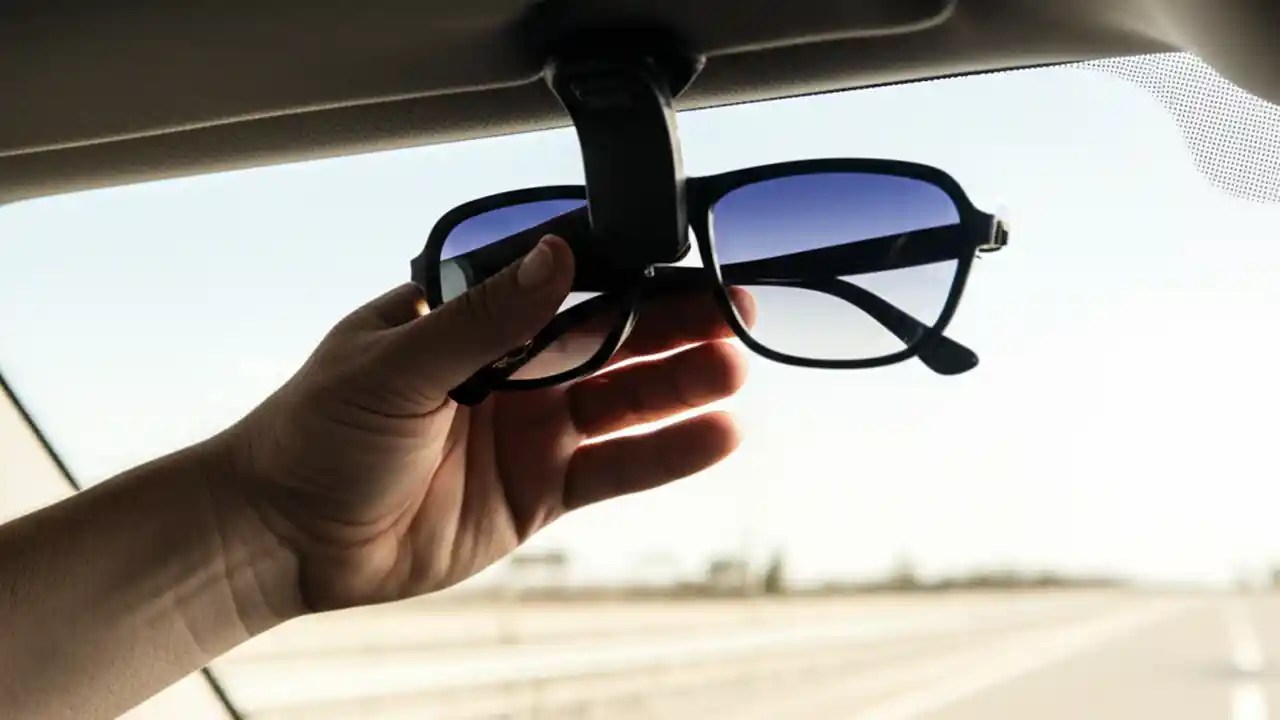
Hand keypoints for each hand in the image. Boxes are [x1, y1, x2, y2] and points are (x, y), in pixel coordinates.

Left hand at [213, 235, 753, 611]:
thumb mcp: (397, 364)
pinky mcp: (539, 491)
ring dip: (679, 385)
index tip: (685, 260)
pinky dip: (665, 454)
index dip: (627, 272)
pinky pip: (614, 469)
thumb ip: (485, 319)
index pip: (564, 283)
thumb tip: (557, 255)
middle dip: (672, 324)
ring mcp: (529, 430)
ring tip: (733, 368)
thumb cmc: (317, 433)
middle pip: (609, 339)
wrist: (287, 537)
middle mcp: (510, 369)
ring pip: (622, 401)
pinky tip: (715, 436)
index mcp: (470, 319)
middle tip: (734, 311)